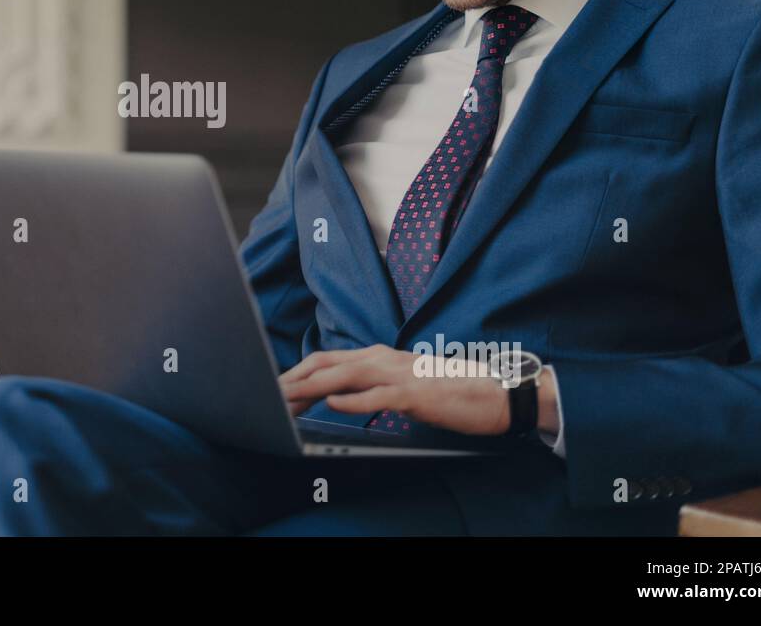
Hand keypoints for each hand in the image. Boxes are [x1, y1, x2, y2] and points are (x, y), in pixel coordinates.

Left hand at [279, 344, 511, 435]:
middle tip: (269, 395)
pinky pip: (377, 395)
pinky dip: (352, 399)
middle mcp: (382, 359)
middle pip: (326, 363)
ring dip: (311, 388)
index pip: (326, 360)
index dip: (297, 373)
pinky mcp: (414, 393)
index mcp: (377, 356)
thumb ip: (370, 385)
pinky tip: (332, 403)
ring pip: (344, 375)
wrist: (490, 392)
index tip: (275, 387)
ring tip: (286, 399)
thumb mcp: (400, 384)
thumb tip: (337, 394)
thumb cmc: (446, 391)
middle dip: (293, 379)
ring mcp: (398, 373)